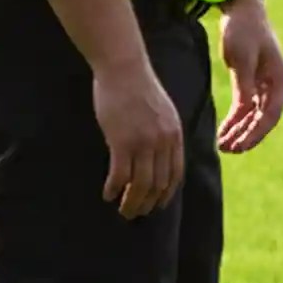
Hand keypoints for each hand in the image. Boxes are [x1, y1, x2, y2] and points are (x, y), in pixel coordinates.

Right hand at [95, 62, 184, 219]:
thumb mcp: (162, 111)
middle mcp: (162, 142)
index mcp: (174, 135)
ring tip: (123, 211)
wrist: (123, 68)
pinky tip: (107, 194)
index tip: (157, 205)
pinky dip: (114, 189)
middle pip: (158, 184)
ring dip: (131, 203)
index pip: (175, 174)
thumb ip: (164, 133)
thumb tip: (158, 155)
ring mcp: (143, 143)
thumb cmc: (138, 87)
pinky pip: (120, 175)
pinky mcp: (122, 142)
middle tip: (136, 214)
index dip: (166, 194)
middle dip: (147, 204)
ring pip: (140, 185)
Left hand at [217, 0, 282, 152]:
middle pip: (264, 118)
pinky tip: (225, 130)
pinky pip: (246, 105)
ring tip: (224, 146)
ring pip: (254, 114)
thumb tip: (245, 112)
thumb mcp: (242, 59)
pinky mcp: (253, 80)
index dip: (256, 133)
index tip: (240, 146)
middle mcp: (276, 84)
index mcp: (279, 79)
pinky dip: (237, 118)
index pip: (270, 115)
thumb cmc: (243, 30)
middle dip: (247, 136)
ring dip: (240, 130)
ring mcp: (265, 83)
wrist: (241, 9)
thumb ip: (244, 86)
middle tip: (229, 150)